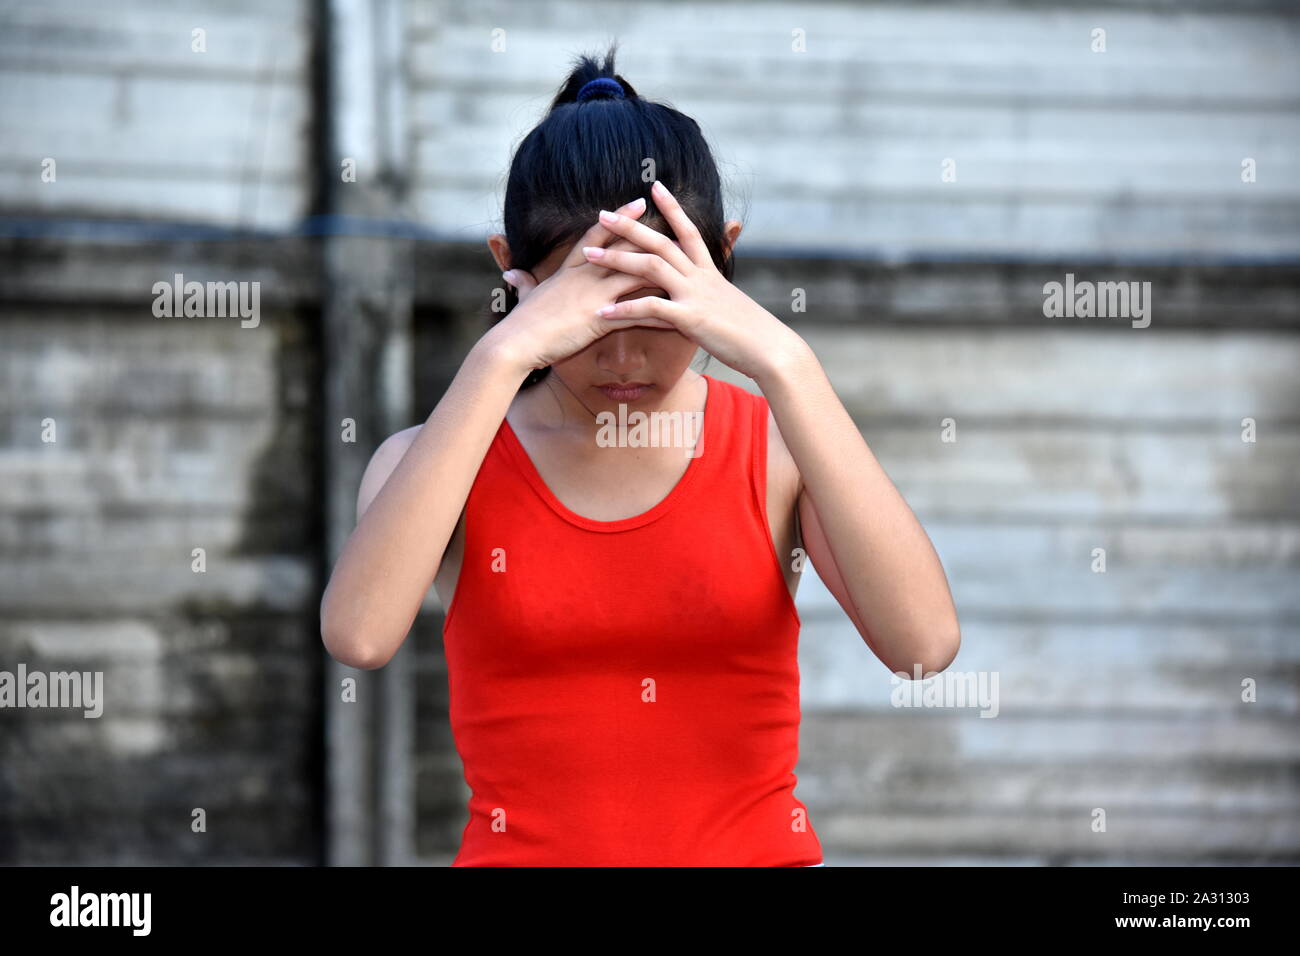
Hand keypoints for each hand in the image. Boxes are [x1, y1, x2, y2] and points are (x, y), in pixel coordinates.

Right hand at [483, 197, 677, 374]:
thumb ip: (522, 284)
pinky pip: (636, 312)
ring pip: (635, 274)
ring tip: (688, 267)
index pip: (598, 235)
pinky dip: (659, 313)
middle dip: (651, 235)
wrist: (517, 342)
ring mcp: (594, 294)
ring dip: (663, 271)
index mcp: (569, 269)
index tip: (639, 203)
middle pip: (625, 248)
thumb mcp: (523, 297)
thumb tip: (511, 276)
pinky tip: (679, 315)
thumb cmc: (520, 324)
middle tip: (676, 223)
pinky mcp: (600, 317)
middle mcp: (585, 276)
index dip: (619, 218)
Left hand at [581, 180, 808, 382]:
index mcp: (709, 271)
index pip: (688, 230)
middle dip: (630, 227)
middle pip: (661, 242)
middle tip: (602, 213)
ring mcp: (695, 295)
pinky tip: (602, 312)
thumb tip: (710, 284)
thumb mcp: (731, 302)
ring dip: (617, 259)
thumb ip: (714, 289)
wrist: (770, 349)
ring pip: (651, 267)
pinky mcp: (690, 319)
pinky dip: (625, 310)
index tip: (654, 186)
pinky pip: (651, 309)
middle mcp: (700, 277)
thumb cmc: (750, 331)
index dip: (671, 207)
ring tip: (589, 254)